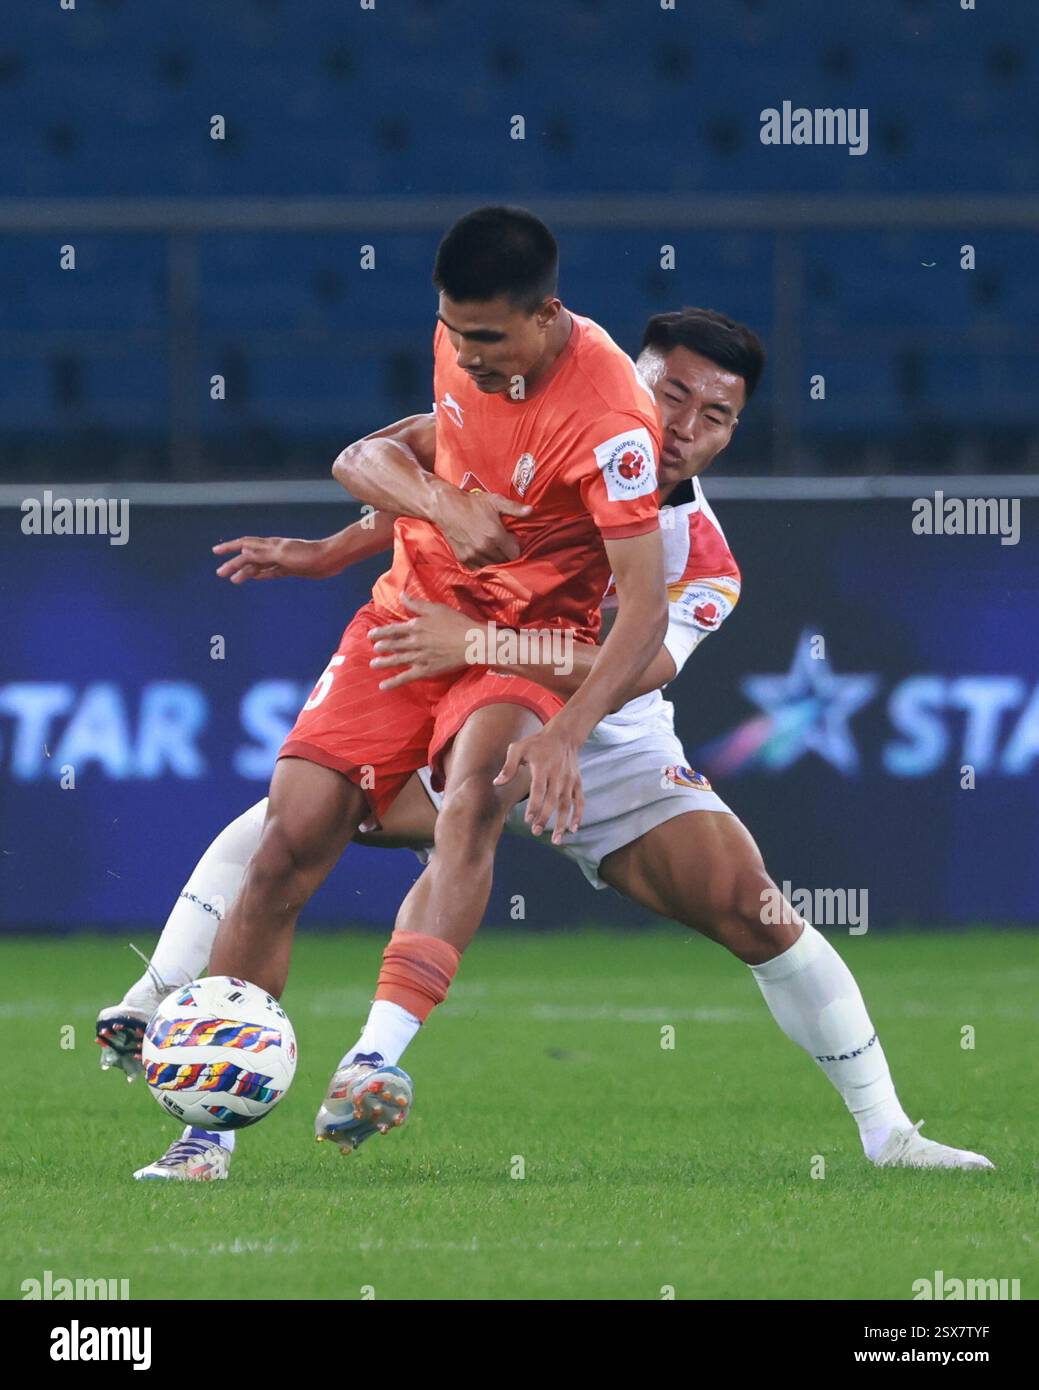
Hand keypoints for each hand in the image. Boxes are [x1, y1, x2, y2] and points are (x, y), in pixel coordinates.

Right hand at [212, 536, 338, 583]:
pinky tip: (254, 578)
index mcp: (270, 545)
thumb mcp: (282, 554)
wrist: (330, 559)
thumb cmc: (307, 554)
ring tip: (233, 580)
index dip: (229, 548)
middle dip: (233, 564)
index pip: (244, 544)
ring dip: (245, 572)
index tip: (216, 552)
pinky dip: (261, 575)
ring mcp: (281, 560)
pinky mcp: (290, 569)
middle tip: (220, 573)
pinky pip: (271, 572)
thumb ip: (262, 554)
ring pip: (258, 566)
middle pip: (249, 557)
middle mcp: (273, 551)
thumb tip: (243, 552)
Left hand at [369, 593, 474, 688]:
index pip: (393, 630)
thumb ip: (417, 604)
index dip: (381, 632)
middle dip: (381, 647)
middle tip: (373, 649)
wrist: (472, 643)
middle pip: (393, 645)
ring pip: (396, 660)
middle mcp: (414, 642)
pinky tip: (383, 686)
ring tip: (373, 665)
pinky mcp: (426, 670)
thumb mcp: (436, 609)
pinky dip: (394, 682)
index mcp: (416, 626)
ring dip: (383, 663)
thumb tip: (401, 594)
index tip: (371, 634)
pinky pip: (406, 677)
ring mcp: (419, 657)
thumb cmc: (457, 623)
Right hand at [430, 488, 531, 568]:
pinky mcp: (464, 559)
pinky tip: (483, 554)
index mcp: (495, 535)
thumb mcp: (495, 501)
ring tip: (493, 549)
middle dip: (506, 554)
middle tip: (503, 544)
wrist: (447, 508)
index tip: (512, 541)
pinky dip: (483, 563)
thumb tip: (531, 510)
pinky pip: (479, 569)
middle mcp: (485, 548)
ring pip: (492, 566)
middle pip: (505, 561)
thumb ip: (514, 508)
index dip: (516, 547)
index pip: (515, 553)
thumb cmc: (473, 503)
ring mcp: (473, 555)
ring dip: (496, 560)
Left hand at [493, 720, 583, 843]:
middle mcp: (558, 775)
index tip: (528, 820)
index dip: (534, 805)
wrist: (563, 735)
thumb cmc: (536, 743)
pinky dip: (578, 815)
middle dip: (545, 818)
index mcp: (542, 767)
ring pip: (567, 804)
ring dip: (563, 823)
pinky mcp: (577, 782)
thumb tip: (497, 783)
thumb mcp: (518, 748)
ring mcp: (569, 780)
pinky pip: (579, 801)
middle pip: (552, 800)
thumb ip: (508, 766)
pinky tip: (573, 829)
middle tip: (536, 832)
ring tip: (556, 840)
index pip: (539, 789)